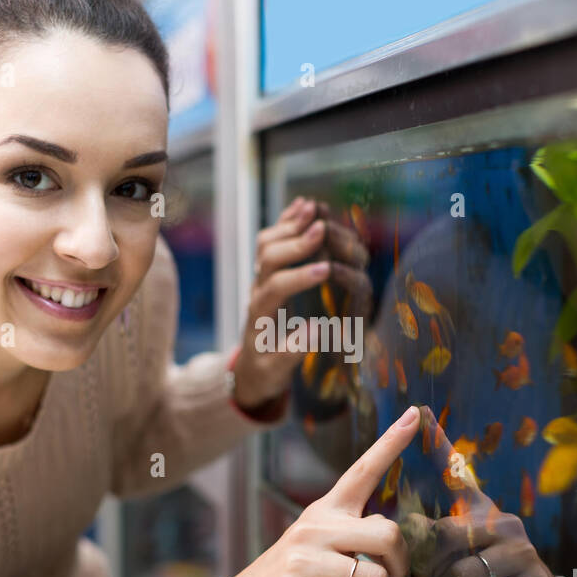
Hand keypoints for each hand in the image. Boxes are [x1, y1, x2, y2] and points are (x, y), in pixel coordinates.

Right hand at [189, 406, 418, 576]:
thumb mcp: (314, 544)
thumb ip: (350, 534)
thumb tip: (392, 541)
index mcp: (323, 511)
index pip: (362, 470)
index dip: (391, 443)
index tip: (416, 415)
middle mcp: (313, 528)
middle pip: (387, 533)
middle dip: (399, 565)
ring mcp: (301, 561)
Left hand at [232, 197, 372, 409]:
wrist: (251, 366)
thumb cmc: (267, 370)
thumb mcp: (277, 370)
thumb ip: (294, 351)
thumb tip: (318, 329)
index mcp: (260, 315)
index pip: (276, 289)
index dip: (299, 278)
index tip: (326, 271)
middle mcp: (257, 291)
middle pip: (268, 258)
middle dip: (295, 243)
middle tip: (321, 229)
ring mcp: (259, 278)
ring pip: (267, 244)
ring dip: (290, 225)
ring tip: (315, 209)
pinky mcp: (266, 271)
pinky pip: (271, 239)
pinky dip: (286, 221)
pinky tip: (303, 205)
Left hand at [407, 406, 576, 576]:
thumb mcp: (468, 556)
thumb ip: (440, 539)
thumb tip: (404, 525)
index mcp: (485, 512)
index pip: (458, 473)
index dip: (441, 443)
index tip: (421, 412)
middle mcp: (505, 524)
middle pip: (446, 534)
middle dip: (426, 563)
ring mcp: (522, 552)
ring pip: (461, 572)